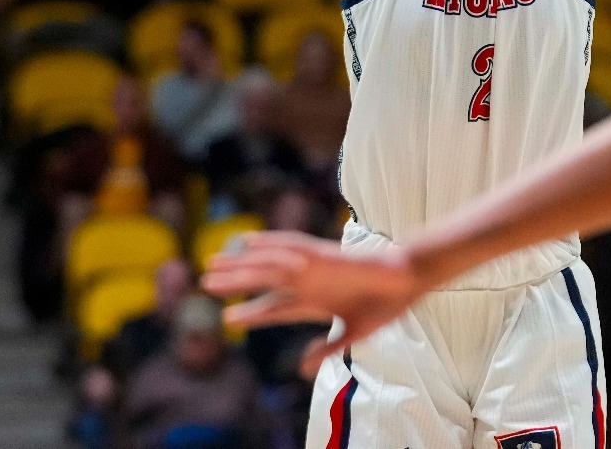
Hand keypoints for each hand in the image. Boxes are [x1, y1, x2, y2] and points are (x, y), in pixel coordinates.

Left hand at [202, 232, 425, 364]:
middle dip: (235, 283)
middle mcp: (307, 282)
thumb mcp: (352, 334)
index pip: (274, 307)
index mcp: (314, 302)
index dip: (251, 313)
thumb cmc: (384, 305)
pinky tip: (248, 242)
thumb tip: (302, 369)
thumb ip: (327, 350)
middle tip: (205, 282)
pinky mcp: (322, 256)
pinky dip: (270, 244)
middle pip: (263, 282)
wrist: (406, 281)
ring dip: (241, 264)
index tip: (227, 318)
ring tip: (213, 263)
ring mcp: (313, 268)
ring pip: (268, 265)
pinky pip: (291, 246)